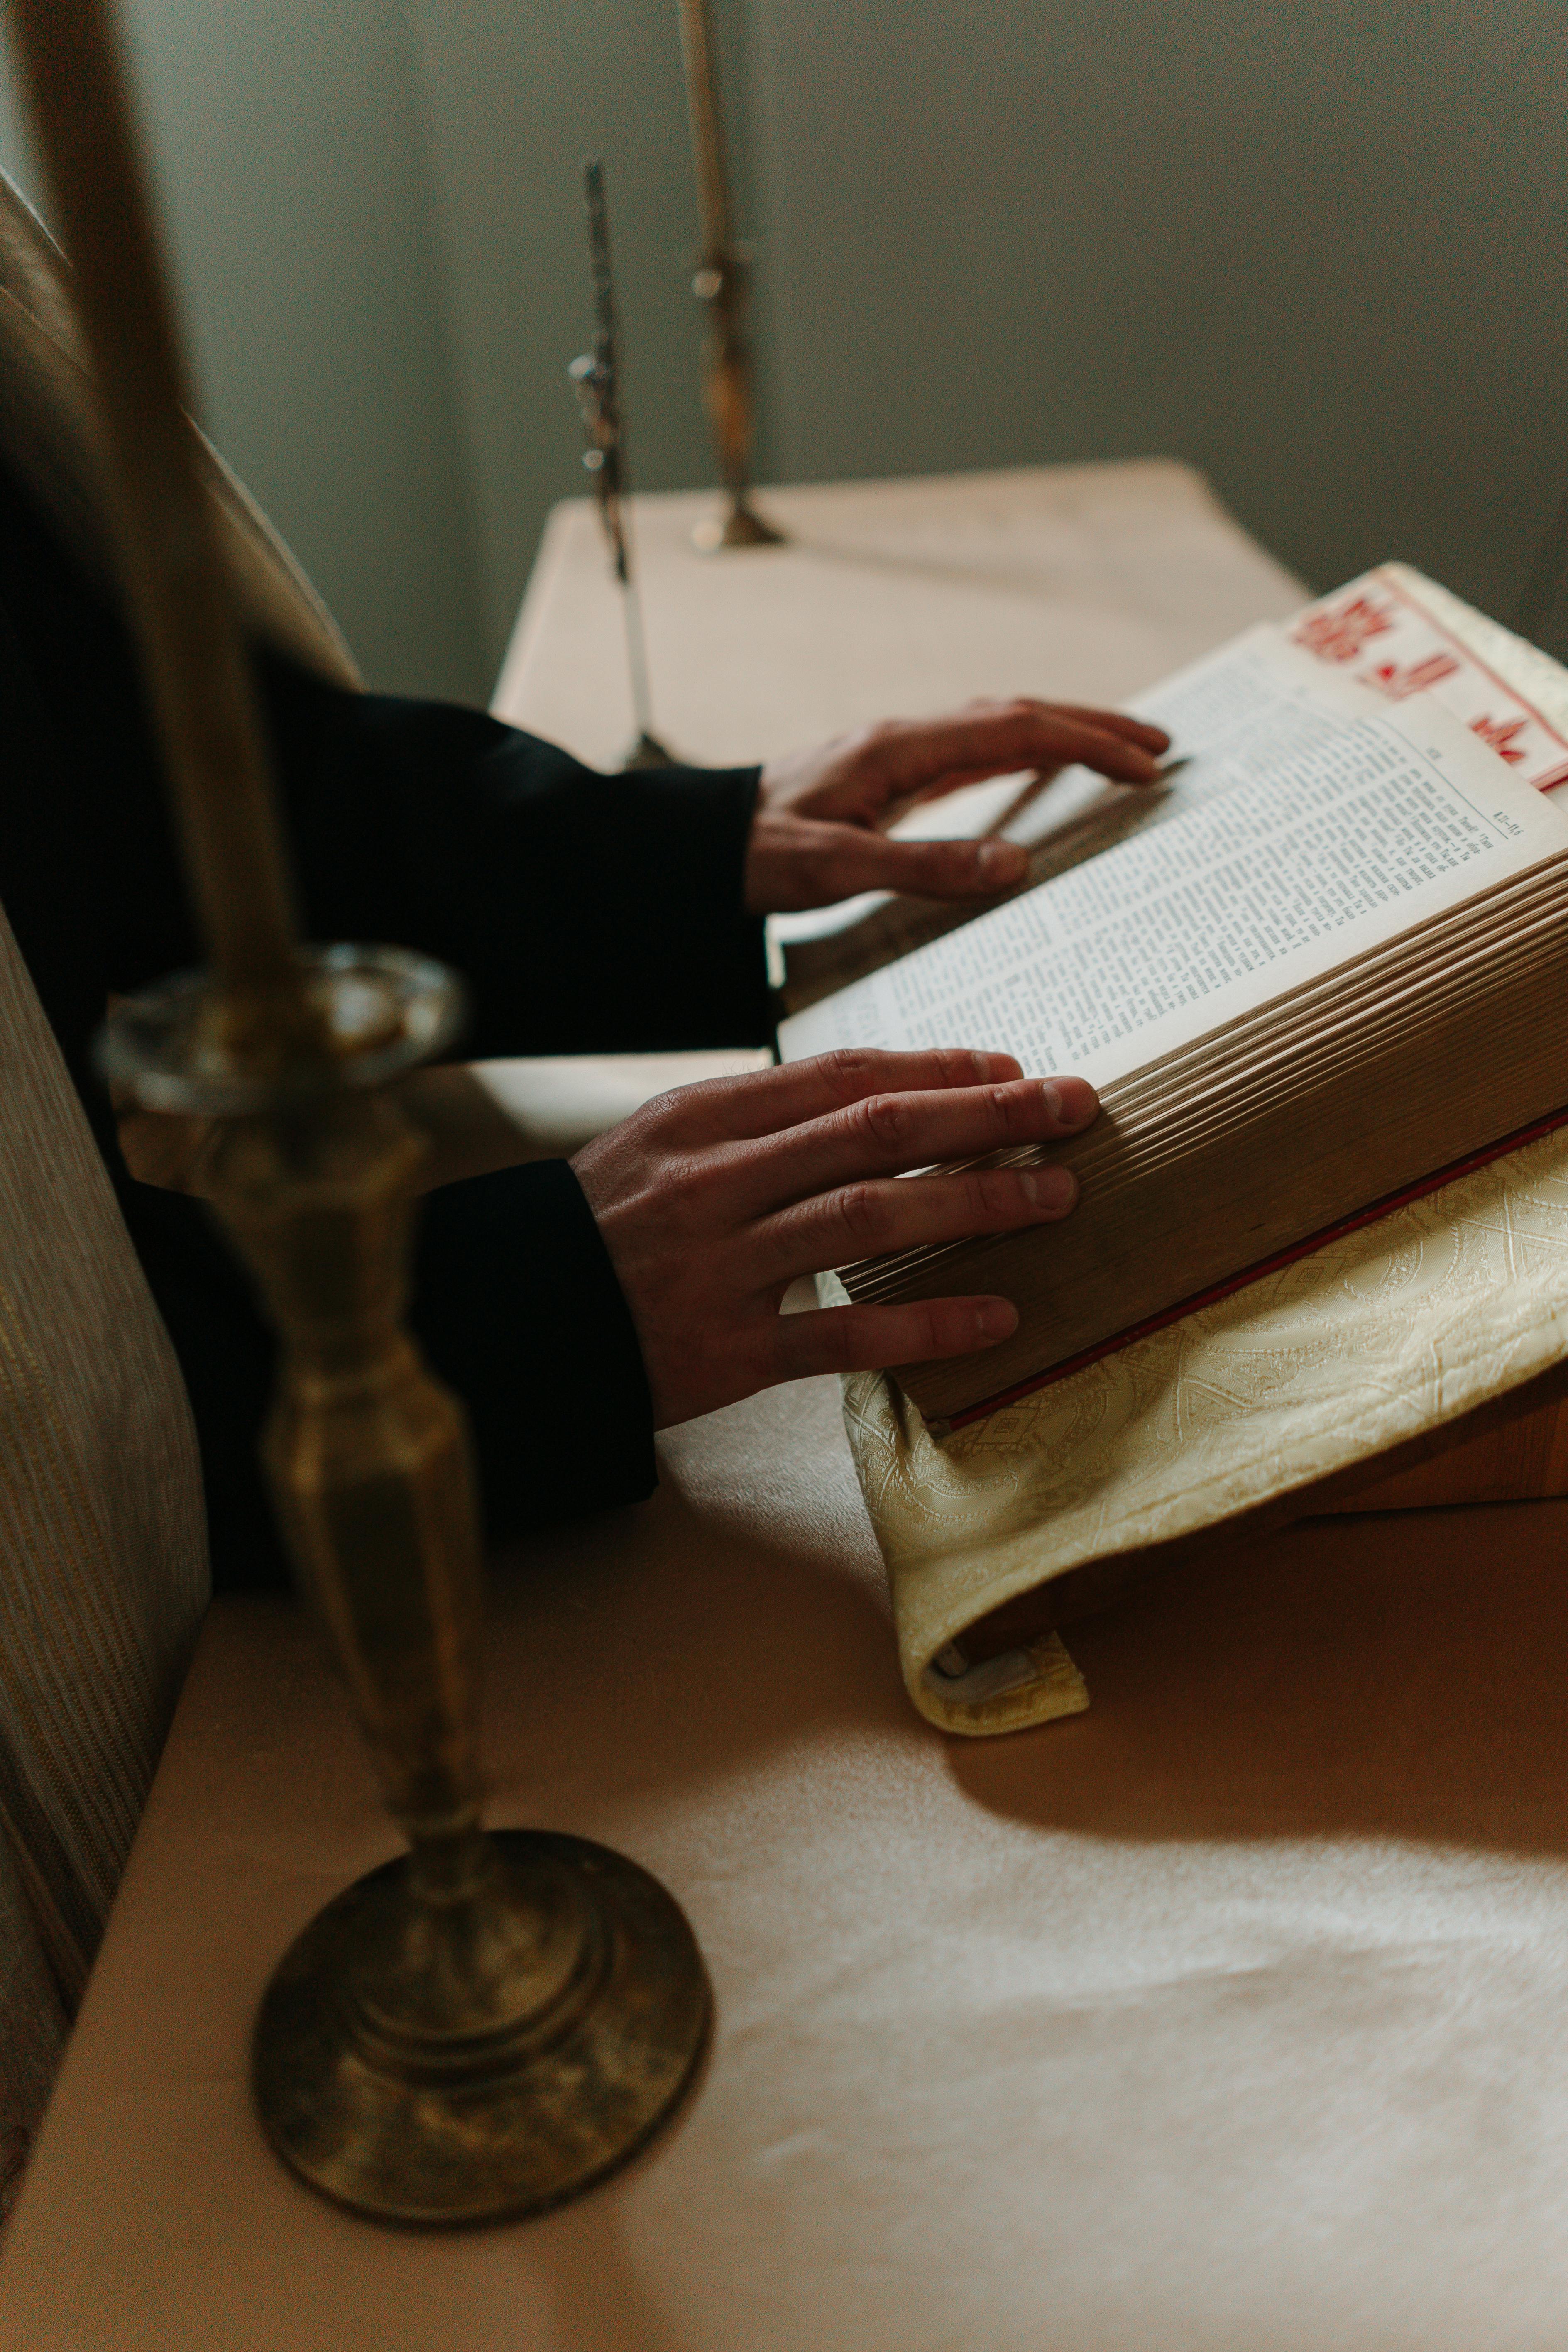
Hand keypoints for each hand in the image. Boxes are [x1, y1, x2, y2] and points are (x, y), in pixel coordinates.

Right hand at [572, 1046, 1098, 1427]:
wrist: (512, 1322)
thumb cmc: (601, 1229)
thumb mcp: (662, 1146)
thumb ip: (757, 1122)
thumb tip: (876, 1097)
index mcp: (702, 1119)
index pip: (842, 1076)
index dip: (938, 1068)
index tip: (1011, 1066)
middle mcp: (715, 1182)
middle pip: (875, 1132)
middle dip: (987, 1115)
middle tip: (1072, 1106)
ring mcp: (721, 1267)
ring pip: (871, 1219)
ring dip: (975, 1203)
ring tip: (1055, 1196)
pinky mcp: (724, 1351)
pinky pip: (842, 1336)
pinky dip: (925, 1326)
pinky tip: (997, 1317)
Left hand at [744, 698, 1170, 913]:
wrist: (702, 845)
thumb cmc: (760, 856)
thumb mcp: (837, 868)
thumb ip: (925, 868)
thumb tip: (1017, 867)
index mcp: (902, 750)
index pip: (1015, 732)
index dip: (1086, 745)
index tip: (1145, 766)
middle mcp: (907, 740)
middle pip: (1019, 716)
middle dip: (1094, 727)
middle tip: (1162, 748)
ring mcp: (900, 754)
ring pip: (999, 727)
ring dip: (1064, 734)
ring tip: (1122, 753)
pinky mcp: (892, 776)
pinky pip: (975, 752)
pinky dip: (1023, 753)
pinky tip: (1043, 770)